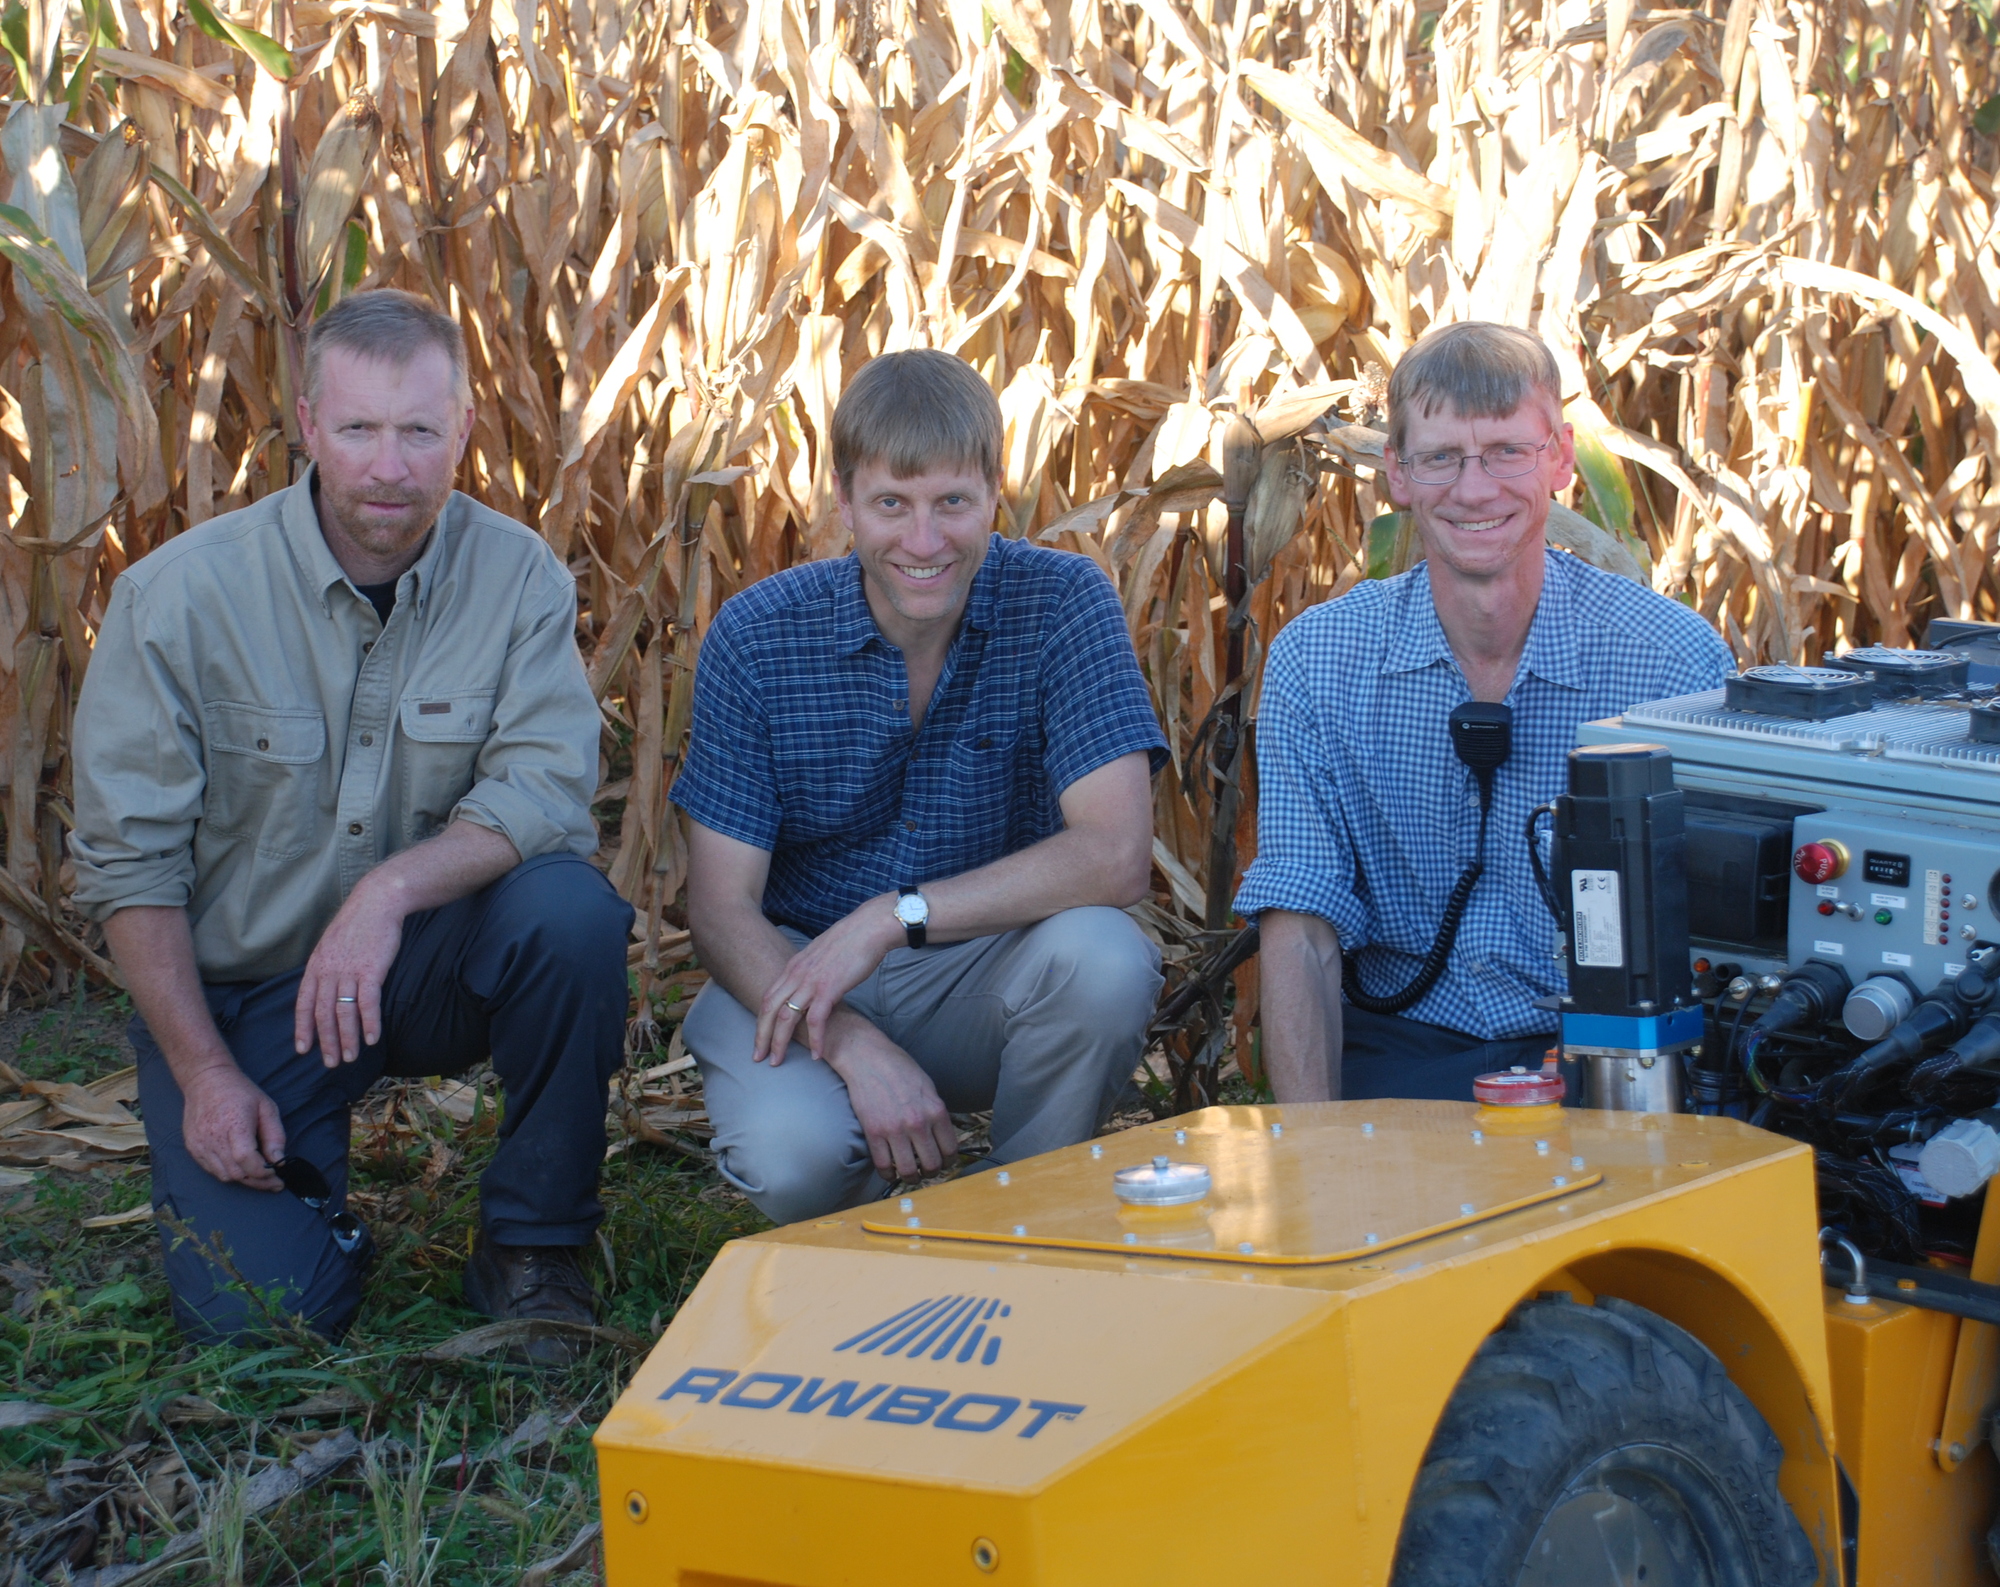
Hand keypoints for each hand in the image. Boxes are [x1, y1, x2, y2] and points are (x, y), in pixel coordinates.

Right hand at [181, 1063, 285, 1189]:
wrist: (206, 1080)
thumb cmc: (240, 1092)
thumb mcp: (267, 1107)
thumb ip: (275, 1135)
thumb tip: (278, 1160)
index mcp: (235, 1125)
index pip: (247, 1160)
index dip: (263, 1174)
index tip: (278, 1176)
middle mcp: (213, 1138)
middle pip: (236, 1173)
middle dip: (258, 1181)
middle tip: (273, 1182)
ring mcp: (200, 1144)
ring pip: (223, 1175)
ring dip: (243, 1179)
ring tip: (258, 1175)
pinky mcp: (193, 1147)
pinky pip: (211, 1169)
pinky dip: (227, 1172)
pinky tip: (240, 1166)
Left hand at [295, 879, 404, 1065]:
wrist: (378, 902)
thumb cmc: (357, 923)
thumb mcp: (332, 943)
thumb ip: (326, 967)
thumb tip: (325, 988)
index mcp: (316, 966)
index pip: (303, 1003)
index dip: (302, 1028)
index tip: (303, 1049)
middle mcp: (328, 971)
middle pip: (322, 1013)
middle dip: (326, 1041)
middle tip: (330, 1063)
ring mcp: (349, 972)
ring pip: (343, 1013)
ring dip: (347, 1038)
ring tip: (349, 1057)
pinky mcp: (371, 971)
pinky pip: (367, 1003)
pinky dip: (369, 1023)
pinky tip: (371, 1039)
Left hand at [754, 895, 903, 1063]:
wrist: (870, 927)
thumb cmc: (852, 940)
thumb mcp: (821, 954)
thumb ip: (811, 970)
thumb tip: (811, 984)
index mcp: (794, 966)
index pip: (768, 997)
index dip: (761, 1020)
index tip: (759, 1038)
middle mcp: (797, 974)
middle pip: (769, 1009)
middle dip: (761, 1036)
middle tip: (758, 1057)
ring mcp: (811, 981)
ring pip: (786, 1017)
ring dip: (779, 1042)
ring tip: (777, 1062)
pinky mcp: (829, 988)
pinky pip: (816, 1020)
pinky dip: (815, 1039)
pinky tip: (816, 1055)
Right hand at [824, 1028, 958, 1180]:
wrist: (866, 1057)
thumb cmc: (897, 1067)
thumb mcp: (928, 1087)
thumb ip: (935, 1112)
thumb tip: (940, 1135)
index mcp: (936, 1110)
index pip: (950, 1149)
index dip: (949, 1162)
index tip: (944, 1163)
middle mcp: (918, 1123)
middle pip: (932, 1165)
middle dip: (931, 1173)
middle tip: (926, 1172)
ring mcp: (895, 1129)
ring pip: (909, 1171)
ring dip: (911, 1178)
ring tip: (909, 1175)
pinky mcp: (873, 1132)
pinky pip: (883, 1166)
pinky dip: (888, 1175)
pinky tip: (889, 1171)